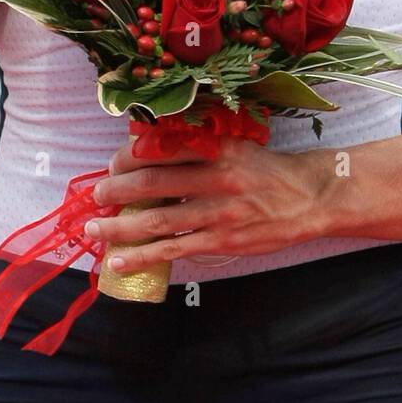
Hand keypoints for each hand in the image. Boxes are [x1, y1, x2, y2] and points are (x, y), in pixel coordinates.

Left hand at [83, 136, 334, 273]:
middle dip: (116, 189)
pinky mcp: (221, 240)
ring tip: (93, 229)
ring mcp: (217, 211)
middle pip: (151, 182)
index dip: (128, 156)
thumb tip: (147, 144)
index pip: (161, 147)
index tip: (113, 163)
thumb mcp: (234, 143)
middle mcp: (214, 176)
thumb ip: (196, 142)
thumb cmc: (264, 169)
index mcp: (215, 146)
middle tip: (97, 194)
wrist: (308, 197)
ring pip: (157, 219)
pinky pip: (174, 248)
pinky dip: (142, 255)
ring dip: (119, 226)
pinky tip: (118, 259)